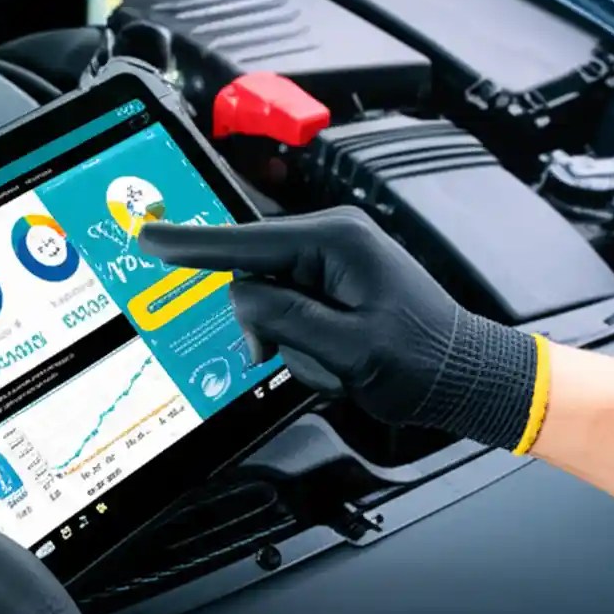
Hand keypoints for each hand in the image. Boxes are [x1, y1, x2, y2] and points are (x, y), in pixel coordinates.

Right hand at [137, 207, 542, 450]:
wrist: (467, 376)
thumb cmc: (423, 363)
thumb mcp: (348, 350)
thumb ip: (285, 318)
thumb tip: (242, 296)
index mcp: (336, 242)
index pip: (245, 243)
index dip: (191, 246)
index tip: (146, 237)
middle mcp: (333, 238)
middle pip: (252, 272)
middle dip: (260, 321)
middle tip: (283, 355)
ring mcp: (334, 258)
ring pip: (267, 295)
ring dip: (284, 336)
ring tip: (328, 362)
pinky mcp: (335, 279)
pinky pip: (288, 303)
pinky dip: (296, 336)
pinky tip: (328, 356)